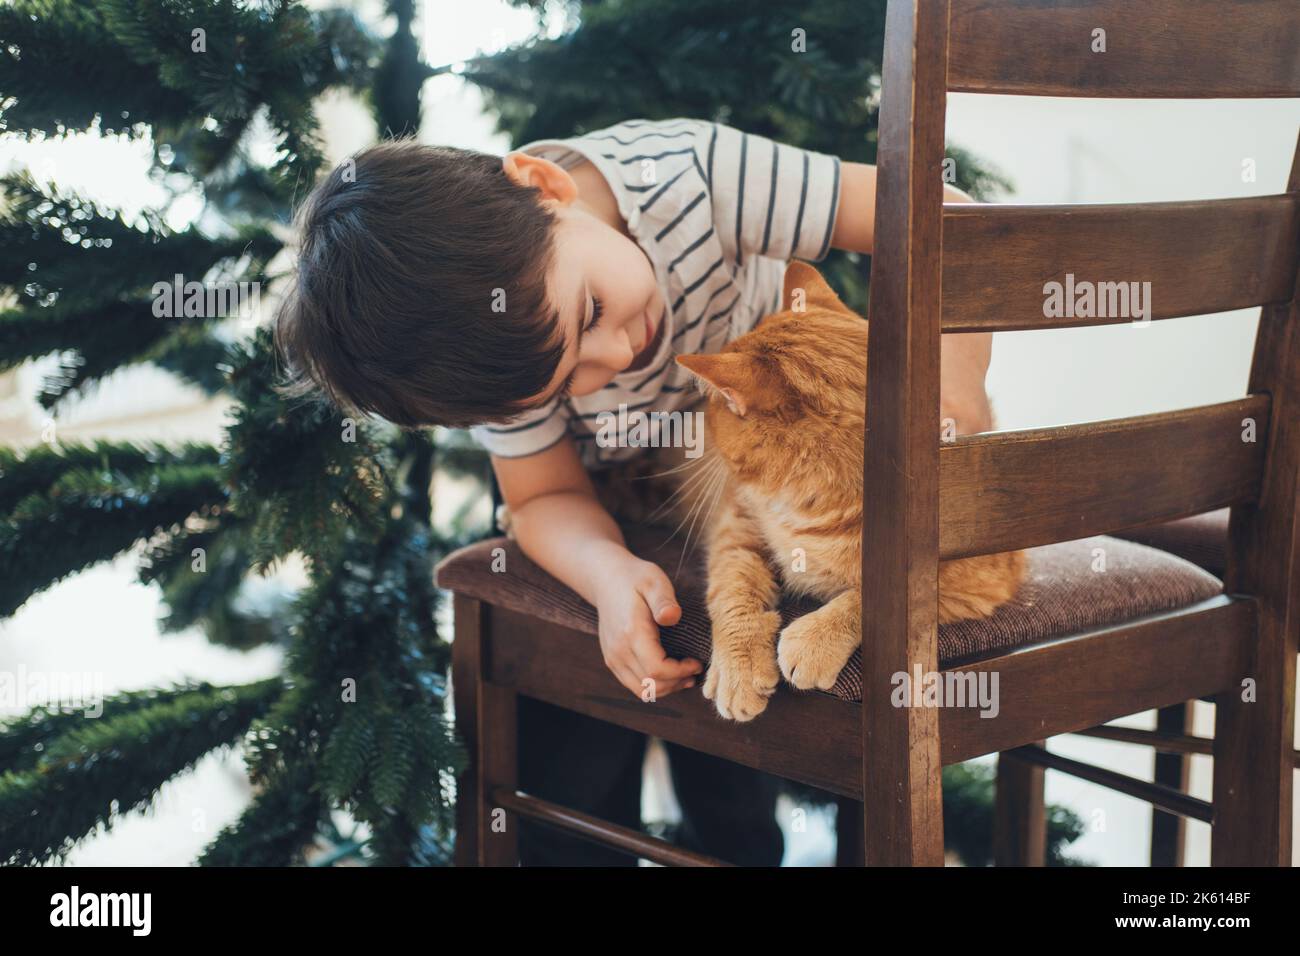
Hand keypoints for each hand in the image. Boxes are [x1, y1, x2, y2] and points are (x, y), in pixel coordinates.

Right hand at [594, 557, 701, 699]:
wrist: (606, 579)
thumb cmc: (635, 578)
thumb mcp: (654, 580)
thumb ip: (664, 599)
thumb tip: (672, 616)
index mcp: (632, 633)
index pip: (657, 669)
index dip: (680, 671)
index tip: (697, 662)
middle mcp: (619, 650)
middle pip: (651, 685)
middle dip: (677, 682)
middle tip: (695, 670)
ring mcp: (613, 657)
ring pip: (642, 690)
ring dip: (667, 688)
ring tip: (685, 676)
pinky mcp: (612, 660)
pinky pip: (634, 684)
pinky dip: (654, 685)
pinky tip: (668, 674)